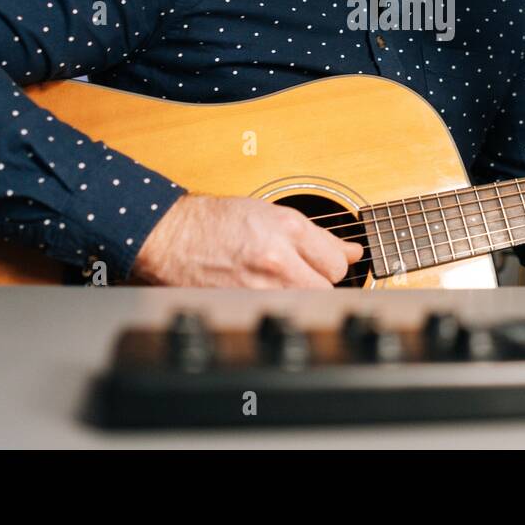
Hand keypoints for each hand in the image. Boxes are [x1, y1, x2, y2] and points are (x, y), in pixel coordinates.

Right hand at [130, 194, 363, 286]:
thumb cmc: (216, 220)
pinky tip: (266, 293)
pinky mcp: (246, 304)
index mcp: (287, 227)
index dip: (336, 262)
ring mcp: (262, 285)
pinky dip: (280, 307)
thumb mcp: (270, 213)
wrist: (172, 237)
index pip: (338, 259)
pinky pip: (281, 312)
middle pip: (329, 284)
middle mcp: (278, 257)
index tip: (331, 262)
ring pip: (308, 302)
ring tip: (282, 281)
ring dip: (302, 295)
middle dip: (322, 280)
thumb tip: (352, 251)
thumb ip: (315, 235)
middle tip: (304, 271)